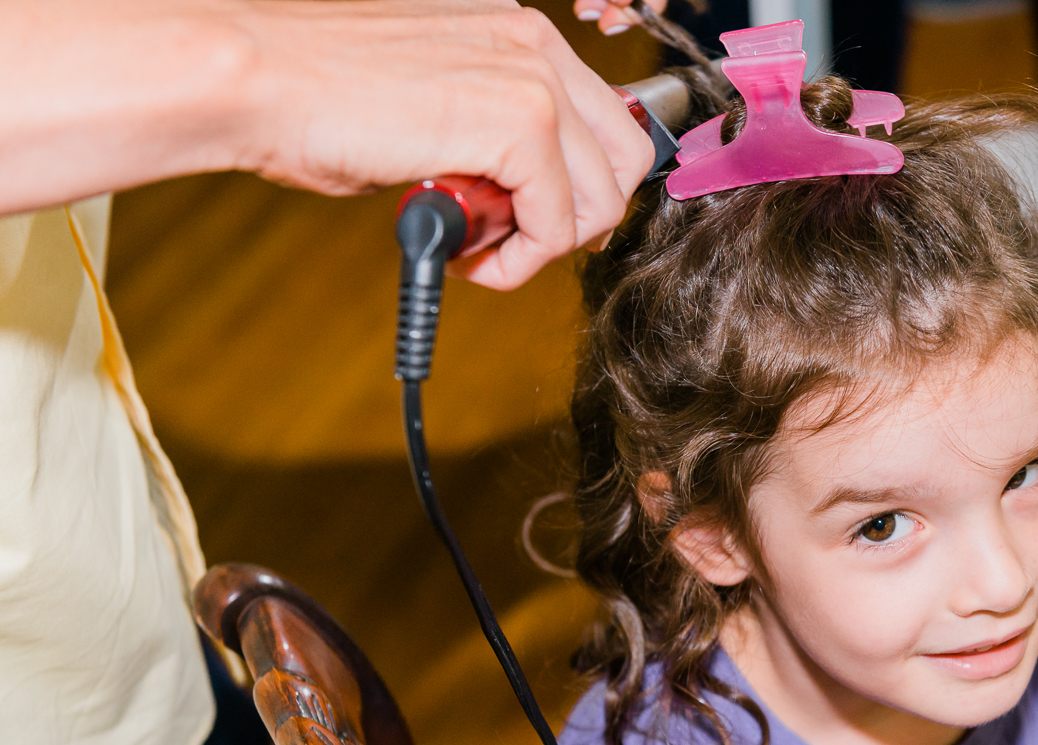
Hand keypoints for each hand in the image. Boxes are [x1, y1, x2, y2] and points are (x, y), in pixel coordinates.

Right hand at [236, 0, 653, 287]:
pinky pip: (559, 224)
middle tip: (513, 242)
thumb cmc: (316, 93)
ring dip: (546, 246)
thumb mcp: (430, 100)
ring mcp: (534, 80)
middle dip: (580, 219)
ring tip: (479, 251)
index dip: (576, 187)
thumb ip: (488, 129)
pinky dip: (521, 261)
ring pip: (603, 198)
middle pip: (626, 159)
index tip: (525, 218)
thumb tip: (520, 187)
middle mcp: (536, 44)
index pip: (603, 121)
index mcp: (518, 32)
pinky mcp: (519, 125)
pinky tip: (469, 258)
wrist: (255, 77)